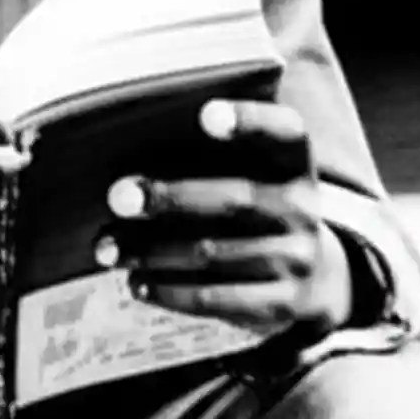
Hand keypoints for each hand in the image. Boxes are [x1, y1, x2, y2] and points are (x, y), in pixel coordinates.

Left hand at [99, 99, 351, 333]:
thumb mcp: (251, 176)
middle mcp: (304, 207)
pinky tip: (136, 281)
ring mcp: (297, 259)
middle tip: (118, 197)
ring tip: (107, 248)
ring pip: (212, 254)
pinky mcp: (282, 304)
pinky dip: (169, 290)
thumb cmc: (252, 209)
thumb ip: (208, 160)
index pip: (284, 131)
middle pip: (235, 199)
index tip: (206, 113)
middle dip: (170, 198)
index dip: (250, 120)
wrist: (312, 279)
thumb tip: (130, 167)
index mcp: (294, 162)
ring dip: (151, 251)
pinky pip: (216, 297)